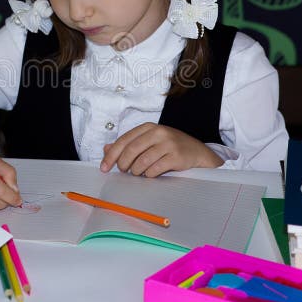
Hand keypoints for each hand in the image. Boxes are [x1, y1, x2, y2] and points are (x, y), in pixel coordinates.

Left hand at [99, 123, 223, 176]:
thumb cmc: (170, 148)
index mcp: (148, 127)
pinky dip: (149, 174)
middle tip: (123, 172)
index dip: (111, 155)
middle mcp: (158, 132)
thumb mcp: (149, 142)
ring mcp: (168, 143)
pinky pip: (154, 169)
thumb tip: (106, 149)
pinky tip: (151, 174)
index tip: (104, 167)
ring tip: (138, 173)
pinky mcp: (176, 156)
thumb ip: (129, 145)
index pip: (124, 140)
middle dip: (123, 164)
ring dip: (136, 171)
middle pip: (131, 150)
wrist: (198, 153)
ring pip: (142, 161)